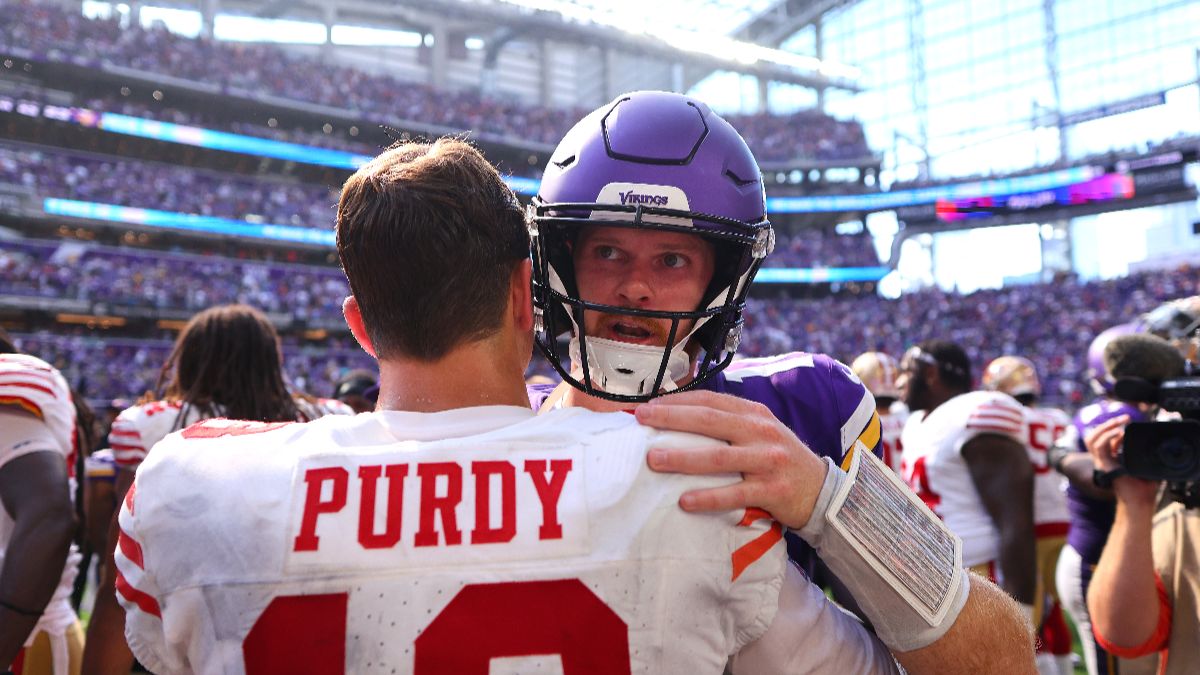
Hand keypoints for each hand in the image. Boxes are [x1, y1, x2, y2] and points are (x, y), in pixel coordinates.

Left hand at [634, 390, 828, 528]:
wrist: (821, 489)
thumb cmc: (776, 458)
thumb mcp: (758, 431)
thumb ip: (727, 422)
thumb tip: (677, 417)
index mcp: (753, 413)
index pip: (709, 400)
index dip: (676, 401)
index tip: (647, 405)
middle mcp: (761, 432)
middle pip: (709, 421)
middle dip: (671, 419)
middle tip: (641, 420)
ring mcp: (768, 460)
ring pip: (719, 457)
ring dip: (683, 458)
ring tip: (653, 459)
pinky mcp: (773, 490)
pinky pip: (735, 494)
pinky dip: (709, 497)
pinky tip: (684, 501)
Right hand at [1084, 414, 1158, 507]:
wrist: (1140, 499)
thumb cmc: (1144, 486)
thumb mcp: (1144, 463)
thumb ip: (1142, 452)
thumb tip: (1149, 440)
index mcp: (1112, 459)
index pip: (1107, 439)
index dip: (1115, 429)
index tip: (1128, 422)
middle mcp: (1104, 459)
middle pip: (1095, 436)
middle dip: (1107, 424)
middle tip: (1123, 417)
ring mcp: (1101, 462)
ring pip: (1092, 439)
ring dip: (1104, 427)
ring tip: (1118, 421)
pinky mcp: (1103, 464)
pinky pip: (1099, 446)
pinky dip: (1107, 436)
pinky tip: (1119, 431)